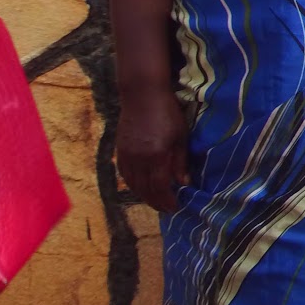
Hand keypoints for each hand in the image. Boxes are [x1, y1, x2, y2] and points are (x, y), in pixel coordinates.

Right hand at [115, 88, 188, 213]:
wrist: (142, 95)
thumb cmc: (168, 113)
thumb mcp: (180, 136)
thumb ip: (180, 161)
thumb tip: (185, 183)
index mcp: (156, 155)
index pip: (160, 187)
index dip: (167, 200)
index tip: (176, 207)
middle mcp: (138, 159)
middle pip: (145, 189)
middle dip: (156, 202)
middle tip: (167, 209)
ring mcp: (126, 155)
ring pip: (133, 184)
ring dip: (144, 196)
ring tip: (156, 200)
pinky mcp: (119, 150)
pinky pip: (124, 175)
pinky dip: (133, 185)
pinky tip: (141, 187)